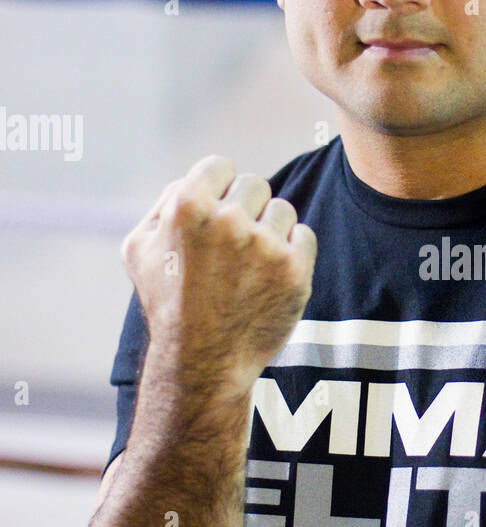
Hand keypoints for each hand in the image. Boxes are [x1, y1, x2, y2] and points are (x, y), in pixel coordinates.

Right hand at [121, 155, 316, 400]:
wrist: (203, 361)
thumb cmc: (168, 303)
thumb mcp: (139, 249)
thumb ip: (164, 202)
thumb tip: (195, 177)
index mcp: (187, 205)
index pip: (220, 165)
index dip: (218, 189)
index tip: (215, 215)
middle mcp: (227, 220)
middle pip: (255, 184)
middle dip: (245, 209)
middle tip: (231, 247)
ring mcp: (265, 245)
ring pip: (282, 210)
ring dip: (270, 231)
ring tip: (248, 267)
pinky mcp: (295, 269)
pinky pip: (304, 235)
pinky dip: (292, 252)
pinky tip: (269, 277)